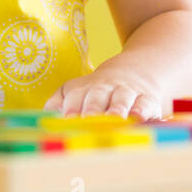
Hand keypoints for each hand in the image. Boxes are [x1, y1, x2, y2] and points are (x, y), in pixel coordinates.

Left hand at [44, 67, 162, 119]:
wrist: (136, 71)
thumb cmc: (98, 90)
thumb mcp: (75, 90)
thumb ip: (58, 102)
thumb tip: (44, 116)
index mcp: (86, 87)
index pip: (76, 95)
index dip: (72, 107)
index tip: (68, 119)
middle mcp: (106, 88)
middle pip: (98, 95)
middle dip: (93, 107)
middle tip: (88, 120)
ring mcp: (128, 92)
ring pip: (122, 98)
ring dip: (117, 108)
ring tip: (113, 119)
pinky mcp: (147, 100)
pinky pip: (145, 103)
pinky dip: (143, 110)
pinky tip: (138, 117)